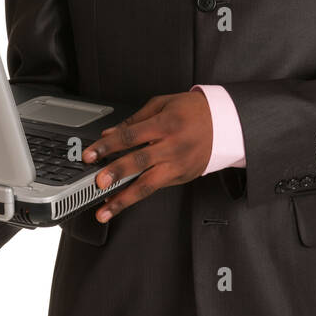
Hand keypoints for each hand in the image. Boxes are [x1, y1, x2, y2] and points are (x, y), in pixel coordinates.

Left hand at [80, 91, 211, 222]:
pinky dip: (137, 196)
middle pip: (139, 161)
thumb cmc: (193, 110)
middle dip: (116, 173)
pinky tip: (121, 202)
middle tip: (98, 183)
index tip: (91, 154)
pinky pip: (156, 188)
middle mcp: (172, 146)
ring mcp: (178, 164)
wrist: (225, 122)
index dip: (108, 146)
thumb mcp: (162, 104)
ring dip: (124, 200)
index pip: (130, 136)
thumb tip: (109, 134)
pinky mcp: (182, 177)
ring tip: (105, 211)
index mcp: (165, 124)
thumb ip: (134, 121)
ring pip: (148, 185)